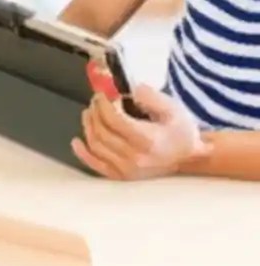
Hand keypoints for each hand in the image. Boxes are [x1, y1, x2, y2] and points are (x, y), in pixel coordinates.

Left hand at [72, 83, 209, 180]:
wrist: (189, 157)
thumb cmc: (181, 131)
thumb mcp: (172, 109)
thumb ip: (150, 97)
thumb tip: (129, 89)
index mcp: (148, 140)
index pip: (115, 119)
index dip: (104, 103)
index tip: (104, 93)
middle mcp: (135, 157)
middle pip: (103, 131)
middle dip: (95, 111)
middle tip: (97, 99)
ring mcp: (127, 169)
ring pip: (96, 145)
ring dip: (89, 125)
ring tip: (90, 112)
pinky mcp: (122, 176)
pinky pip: (96, 166)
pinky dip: (83, 153)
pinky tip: (77, 141)